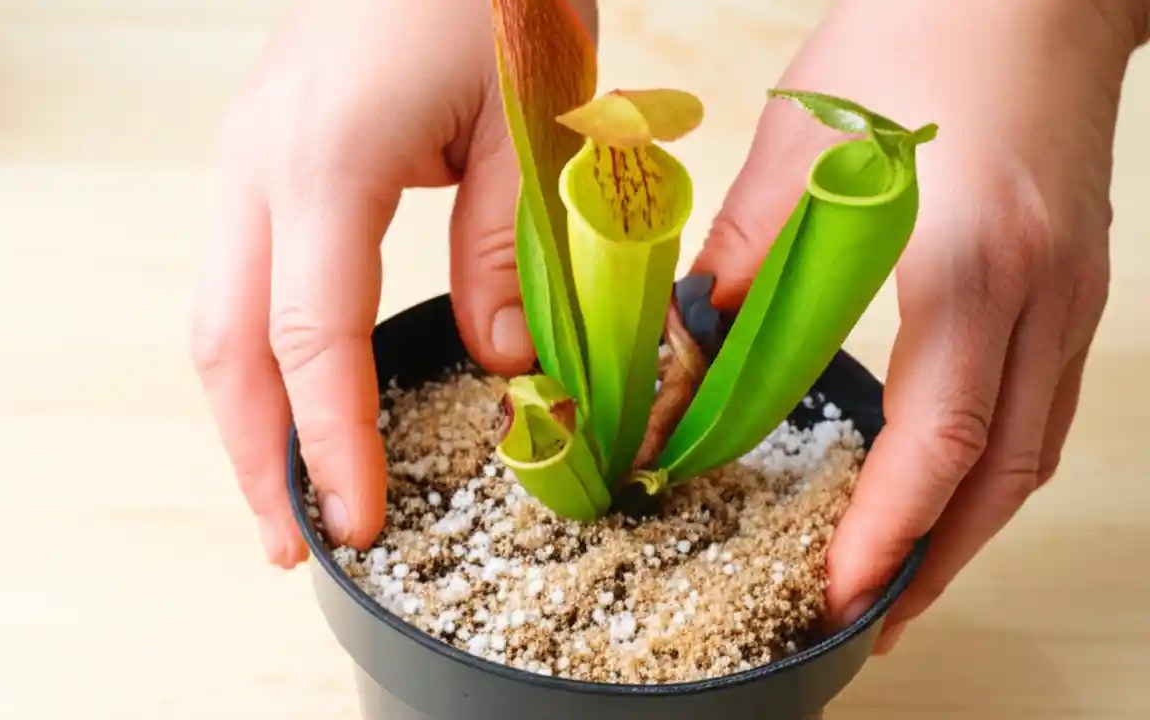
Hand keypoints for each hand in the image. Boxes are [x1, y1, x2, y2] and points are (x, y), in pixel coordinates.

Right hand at [191, 1, 595, 566]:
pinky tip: (296, 393)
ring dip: (247, 411)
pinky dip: (260, 353)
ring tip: (290, 489)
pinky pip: (241, 274)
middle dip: (255, 454)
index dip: (333, 441)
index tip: (358, 522)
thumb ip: (506, 253)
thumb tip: (500, 367)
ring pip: (219, 312)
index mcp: (324, 160)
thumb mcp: (526, 126)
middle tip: (296, 544)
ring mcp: (247, 154)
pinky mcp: (263, 153)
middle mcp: (258, 163)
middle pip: (226, 343)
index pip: (311, 337)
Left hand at [695, 0, 1145, 651]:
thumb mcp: (804, 144)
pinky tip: (941, 485)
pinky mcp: (1074, 282)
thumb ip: (748, 252)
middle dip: (932, 563)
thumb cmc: (917, 39)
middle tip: (861, 618)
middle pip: (999, 474)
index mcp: (964, 262)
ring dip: (965, 529)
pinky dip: (990, 469)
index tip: (837, 595)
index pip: (937, 438)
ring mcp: (1071, 293)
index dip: (888, 533)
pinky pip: (1041, 405)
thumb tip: (694, 340)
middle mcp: (1036, 294)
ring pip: (1030, 452)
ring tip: (895, 576)